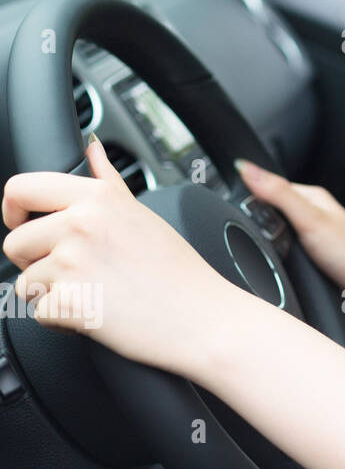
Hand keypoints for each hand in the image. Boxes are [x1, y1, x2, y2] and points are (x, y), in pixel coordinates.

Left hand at [1, 134, 244, 375]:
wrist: (201, 316)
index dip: (13, 210)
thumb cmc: (178, 271)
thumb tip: (92, 148)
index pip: (21, 188)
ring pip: (26, 282)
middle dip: (37, 263)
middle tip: (80, 272)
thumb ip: (108, 181)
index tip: (23, 223)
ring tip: (97, 293)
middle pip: (15, 243)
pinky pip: (39, 313)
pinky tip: (98, 313)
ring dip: (53, 294)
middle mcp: (81, 224)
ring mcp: (71, 262)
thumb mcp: (142, 213)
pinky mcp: (66, 302)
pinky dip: (63, 321)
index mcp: (97, 198)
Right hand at [232, 159, 344, 305]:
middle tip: (262, 240)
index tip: (240, 213)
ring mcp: (308, 239)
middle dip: (256, 228)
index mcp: (311, 197)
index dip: (249, 199)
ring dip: (265, 248)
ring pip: (270, 239)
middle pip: (266, 216)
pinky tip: (278, 269)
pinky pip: (279, 258)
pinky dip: (275, 263)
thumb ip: (278, 194)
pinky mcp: (307, 261)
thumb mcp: (311, 220)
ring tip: (272, 256)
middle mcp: (310, 215)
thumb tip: (247, 168)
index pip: (266, 188)